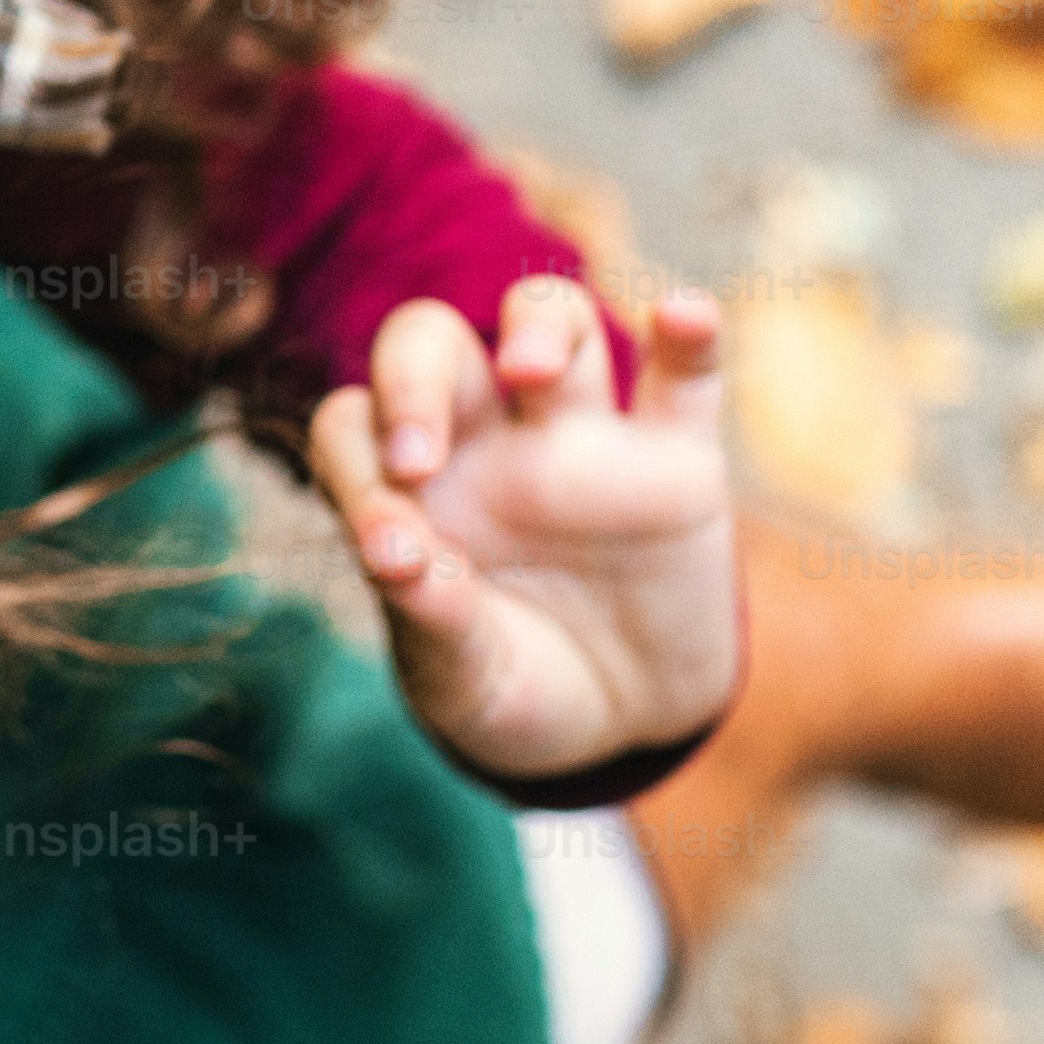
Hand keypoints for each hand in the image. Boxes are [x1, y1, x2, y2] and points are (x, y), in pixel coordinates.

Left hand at [303, 278, 737, 788]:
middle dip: (414, 376)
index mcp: (414, 489)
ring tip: (527, 372)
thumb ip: (430, 619)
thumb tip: (391, 555)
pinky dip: (690, 335)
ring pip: (553, 320)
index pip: (353, 424)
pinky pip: (688, 371)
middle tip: (419, 460)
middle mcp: (487, 441)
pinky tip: (681, 315)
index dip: (353, 462)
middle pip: (433, 341)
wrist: (626, 727)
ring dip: (537, 326)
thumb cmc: (520, 689)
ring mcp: (584, 437)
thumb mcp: (463, 678)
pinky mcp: (679, 457)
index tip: (385, 540)